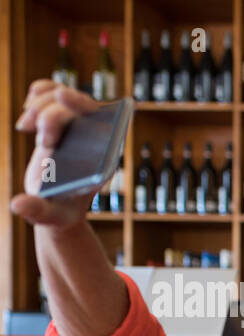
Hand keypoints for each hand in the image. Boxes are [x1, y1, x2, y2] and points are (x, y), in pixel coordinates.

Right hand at [10, 80, 100, 229]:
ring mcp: (80, 128)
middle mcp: (96, 140)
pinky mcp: (64, 123)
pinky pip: (56, 94)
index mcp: (103, 159)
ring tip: (24, 126)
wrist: (55, 205)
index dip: (85, 106)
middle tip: (32, 131)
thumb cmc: (58, 212)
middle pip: (83, 106)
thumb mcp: (48, 215)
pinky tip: (27, 105)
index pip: (106, 124)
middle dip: (52, 111)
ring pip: (66, 96)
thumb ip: (36, 210)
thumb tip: (17, 205)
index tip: (63, 98)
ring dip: (40, 103)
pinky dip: (41, 92)